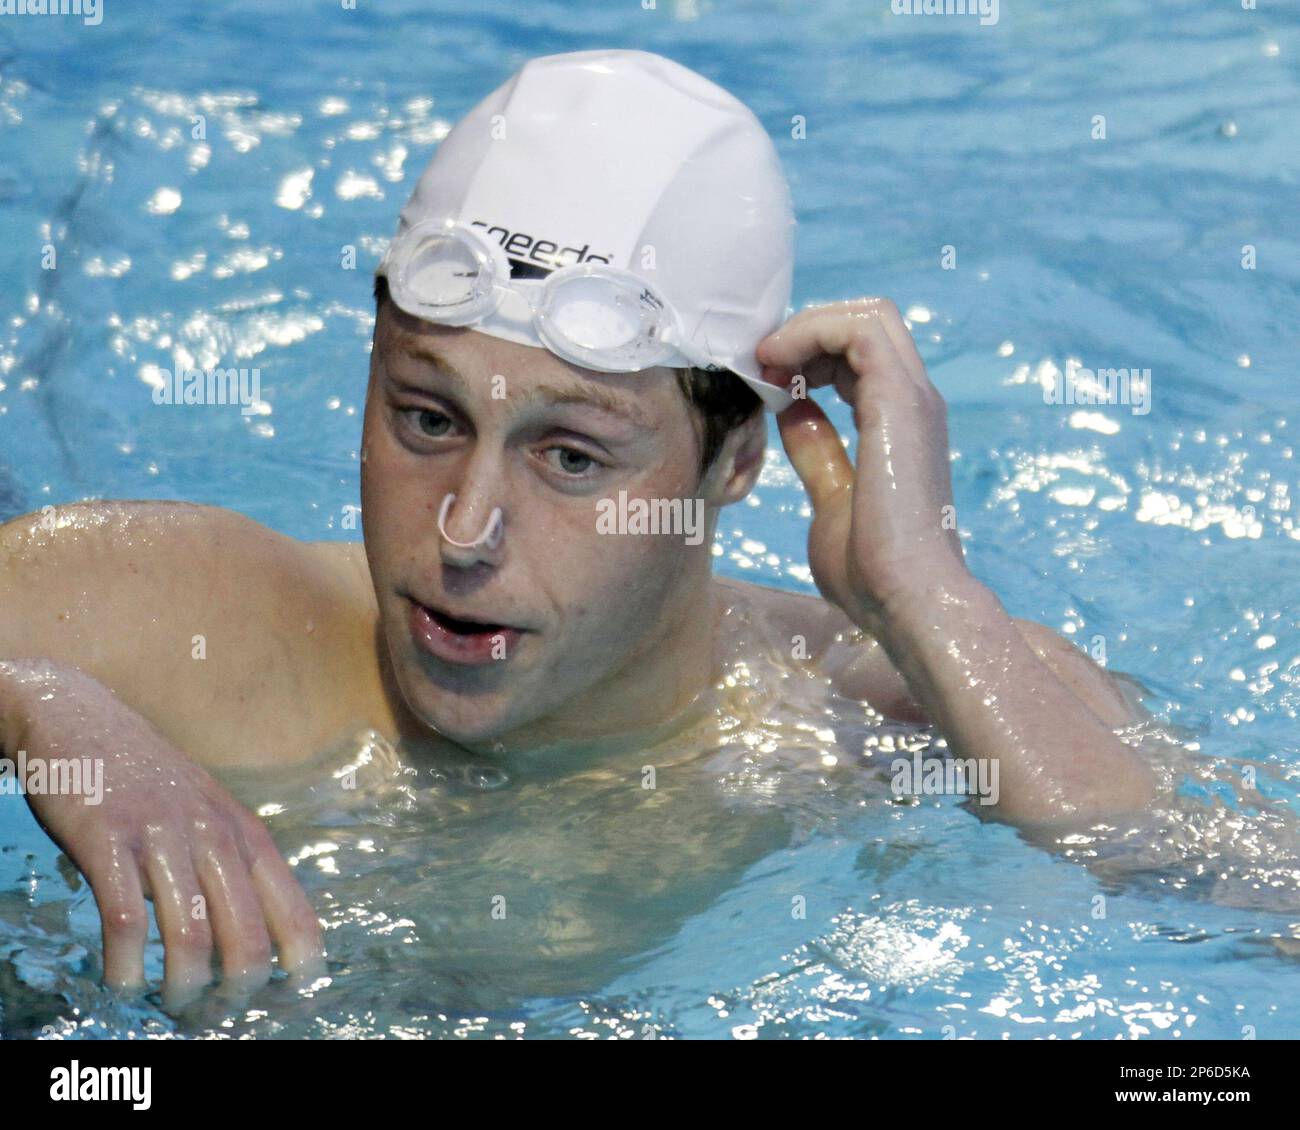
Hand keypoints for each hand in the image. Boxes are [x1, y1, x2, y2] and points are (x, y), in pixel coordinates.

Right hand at [14, 662, 324, 1006]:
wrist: (79, 719)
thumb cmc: (148, 780)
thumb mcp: (209, 814)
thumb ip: (233, 866)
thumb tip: (254, 940)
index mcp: (246, 835)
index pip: (294, 910)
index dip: (302, 962)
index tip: (293, 995)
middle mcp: (214, 836)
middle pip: (246, 938)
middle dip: (235, 992)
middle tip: (213, 1015)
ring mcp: (161, 837)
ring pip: (191, 936)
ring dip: (183, 988)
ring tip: (173, 1005)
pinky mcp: (107, 840)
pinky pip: (123, 919)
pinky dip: (126, 966)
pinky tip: (124, 983)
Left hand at [756, 298, 967, 629]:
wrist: (908, 599)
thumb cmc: (871, 572)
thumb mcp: (829, 498)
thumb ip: (815, 452)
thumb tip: (792, 412)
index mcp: (898, 424)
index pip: (858, 356)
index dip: (807, 355)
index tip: (765, 382)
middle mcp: (913, 402)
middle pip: (865, 323)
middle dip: (806, 331)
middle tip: (763, 365)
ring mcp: (912, 397)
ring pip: (865, 316)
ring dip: (806, 328)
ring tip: (767, 362)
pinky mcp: (900, 399)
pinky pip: (857, 330)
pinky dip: (811, 333)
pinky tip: (778, 364)